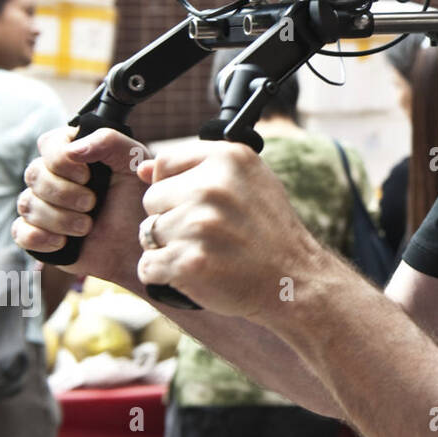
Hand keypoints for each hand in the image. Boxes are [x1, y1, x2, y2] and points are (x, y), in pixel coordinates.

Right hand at [14, 125, 150, 280]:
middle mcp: (54, 176)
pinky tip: (63, 242)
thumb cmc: (137, 200)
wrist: (137, 244)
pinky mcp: (37, 232)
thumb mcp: (132, 163)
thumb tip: (73, 149)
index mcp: (75, 154)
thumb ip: (110, 142)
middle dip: (65, 193)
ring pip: (27, 203)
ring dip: (60, 218)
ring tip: (86, 226)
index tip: (87, 175)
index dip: (61, 159)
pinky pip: (20, 232)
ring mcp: (43, 205)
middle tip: (92, 204)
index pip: (49, 143)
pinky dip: (41, 238)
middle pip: (34, 173)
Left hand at [134, 141, 323, 321]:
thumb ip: (198, 168)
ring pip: (148, 234)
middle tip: (209, 232)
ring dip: (169, 247)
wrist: (293, 277)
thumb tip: (143, 169)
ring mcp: (199, 224)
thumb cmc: (269, 230)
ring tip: (207, 252)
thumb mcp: (249, 181)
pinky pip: (148, 265)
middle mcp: (212, 186)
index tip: (199, 203)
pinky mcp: (189, 261)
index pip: (166, 163)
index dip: (175, 186)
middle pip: (152, 199)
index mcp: (229, 159)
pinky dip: (165, 274)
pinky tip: (196, 271)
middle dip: (171, 217)